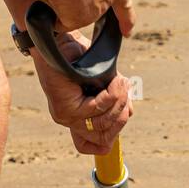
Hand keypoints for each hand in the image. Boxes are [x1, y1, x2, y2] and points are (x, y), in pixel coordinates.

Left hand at [33, 31, 132, 155]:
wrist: (60, 40)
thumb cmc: (82, 58)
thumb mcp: (105, 83)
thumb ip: (114, 101)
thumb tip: (128, 113)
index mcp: (79, 120)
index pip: (97, 147)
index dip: (113, 135)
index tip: (123, 113)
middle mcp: (70, 122)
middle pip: (106, 137)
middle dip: (122, 113)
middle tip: (125, 90)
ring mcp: (66, 117)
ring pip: (103, 122)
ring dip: (119, 101)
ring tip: (121, 82)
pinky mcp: (64, 108)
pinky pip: (96, 108)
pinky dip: (111, 94)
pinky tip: (115, 81)